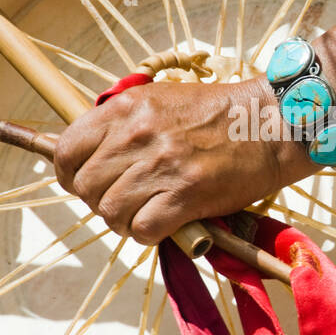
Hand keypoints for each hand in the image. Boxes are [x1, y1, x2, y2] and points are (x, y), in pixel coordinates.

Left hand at [53, 75, 305, 243]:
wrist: (269, 123)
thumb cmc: (215, 115)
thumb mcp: (157, 101)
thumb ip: (120, 125)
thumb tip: (87, 158)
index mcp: (124, 109)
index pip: (66, 151)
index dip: (69, 175)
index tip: (85, 183)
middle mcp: (136, 135)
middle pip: (85, 187)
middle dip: (99, 201)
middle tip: (125, 201)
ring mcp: (160, 165)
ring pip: (109, 212)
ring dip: (124, 220)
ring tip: (146, 212)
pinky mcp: (186, 195)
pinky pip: (141, 230)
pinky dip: (147, 233)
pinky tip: (165, 222)